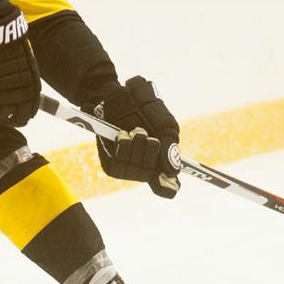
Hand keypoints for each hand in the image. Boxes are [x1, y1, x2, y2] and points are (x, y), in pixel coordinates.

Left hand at [91, 77, 180, 198]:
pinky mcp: (110, 163)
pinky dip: (123, 145)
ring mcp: (127, 167)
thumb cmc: (147, 110)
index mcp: (160, 162)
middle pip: (151, 175)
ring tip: (135, 130)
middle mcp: (143, 169)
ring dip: (137, 145)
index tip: (172, 186)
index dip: (167, 188)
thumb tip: (174, 172)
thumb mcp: (165, 125)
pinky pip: (118, 164)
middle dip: (151, 150)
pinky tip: (122, 134)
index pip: (165, 187)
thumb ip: (169, 147)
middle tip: (148, 134)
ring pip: (136, 170)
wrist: (122, 95)